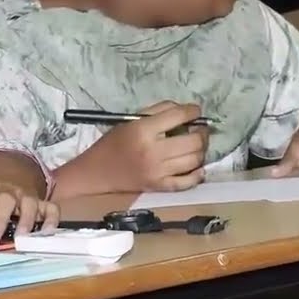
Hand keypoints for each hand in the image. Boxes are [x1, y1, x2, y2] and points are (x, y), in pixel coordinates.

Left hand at [0, 173, 58, 246]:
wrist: (11, 164)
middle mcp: (3, 190)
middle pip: (3, 203)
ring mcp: (25, 195)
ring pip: (29, 205)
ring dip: (28, 220)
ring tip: (22, 238)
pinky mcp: (41, 199)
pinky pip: (51, 208)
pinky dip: (52, 219)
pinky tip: (48, 233)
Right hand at [70, 101, 207, 193]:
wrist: (96, 172)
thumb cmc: (114, 142)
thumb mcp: (132, 120)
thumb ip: (160, 111)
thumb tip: (186, 110)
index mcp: (144, 130)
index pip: (179, 116)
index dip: (193, 111)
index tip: (195, 111)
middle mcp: (153, 152)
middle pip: (193, 141)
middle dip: (201, 132)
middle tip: (197, 130)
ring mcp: (158, 172)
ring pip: (195, 160)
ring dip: (201, 150)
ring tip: (194, 145)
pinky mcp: (159, 187)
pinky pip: (188, 182)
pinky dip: (197, 174)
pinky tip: (197, 166)